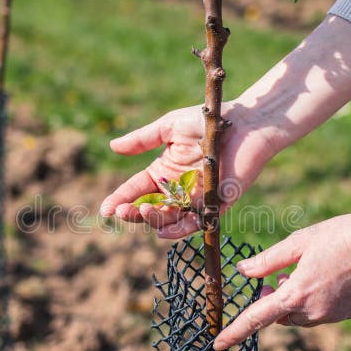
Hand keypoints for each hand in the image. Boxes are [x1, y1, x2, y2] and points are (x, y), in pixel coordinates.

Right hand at [100, 103, 275, 238]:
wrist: (244, 122)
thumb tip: (112, 146)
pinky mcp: (216, 203)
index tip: (105, 209)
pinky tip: (163, 230)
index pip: (137, 189)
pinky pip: (196, 223)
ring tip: (142, 211)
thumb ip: (142, 139)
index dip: (121, 199)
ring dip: (153, 219)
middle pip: (150, 208)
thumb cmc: (207, 119)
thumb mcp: (169, 126)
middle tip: (120, 212)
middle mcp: (178, 188)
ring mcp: (196, 198)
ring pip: (169, 219)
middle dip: (133, 213)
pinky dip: (179, 229)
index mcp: (164, 170)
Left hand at [213, 212, 350, 349]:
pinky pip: (321, 312)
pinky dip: (313, 300)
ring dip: (293, 300)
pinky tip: (323, 276)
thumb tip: (243, 272)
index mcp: (296, 294)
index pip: (256, 318)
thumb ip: (268, 261)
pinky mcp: (348, 313)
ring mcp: (333, 315)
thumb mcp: (298, 242)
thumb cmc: (340, 236)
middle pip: (279, 316)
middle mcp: (314, 312)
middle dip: (272, 301)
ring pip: (300, 316)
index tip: (217, 345)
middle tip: (276, 277)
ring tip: (301, 272)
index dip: (235, 332)